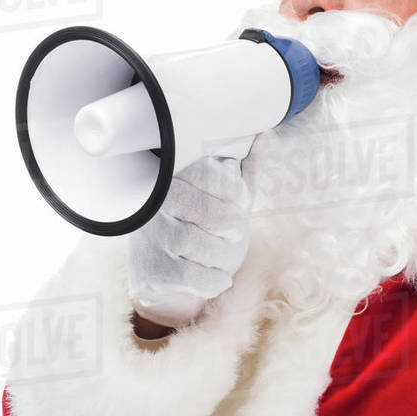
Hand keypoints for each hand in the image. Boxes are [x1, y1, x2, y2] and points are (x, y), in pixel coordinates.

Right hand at [127, 155, 251, 328]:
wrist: (160, 275)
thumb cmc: (198, 226)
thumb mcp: (220, 196)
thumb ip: (242, 169)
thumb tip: (264, 135)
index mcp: (173, 178)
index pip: (208, 172)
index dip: (233, 192)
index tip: (237, 203)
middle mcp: (156, 204)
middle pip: (209, 211)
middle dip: (232, 227)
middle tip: (235, 233)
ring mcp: (152, 238)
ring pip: (198, 243)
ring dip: (225, 256)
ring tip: (226, 258)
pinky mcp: (152, 271)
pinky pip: (192, 276)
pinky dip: (214, 280)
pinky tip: (218, 278)